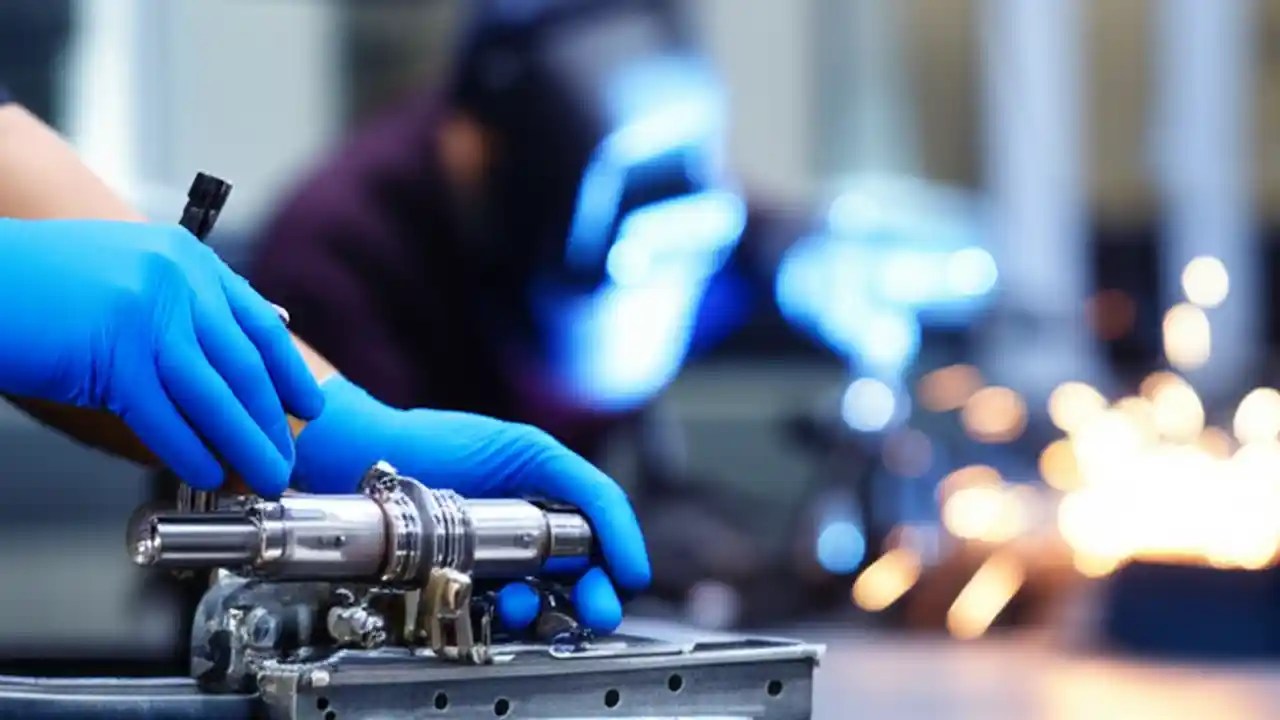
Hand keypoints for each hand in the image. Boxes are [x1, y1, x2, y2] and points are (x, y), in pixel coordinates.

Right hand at [0, 219, 323, 495]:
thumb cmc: (37, 285)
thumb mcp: (124, 275)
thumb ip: (176, 310)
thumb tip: (222, 368)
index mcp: (184, 258)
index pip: (257, 324)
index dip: (287, 372)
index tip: (308, 405)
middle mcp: (175, 281)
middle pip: (243, 366)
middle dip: (272, 421)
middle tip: (288, 457)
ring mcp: (146, 317)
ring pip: (215, 396)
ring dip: (246, 445)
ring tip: (265, 477)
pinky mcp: (113, 357)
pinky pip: (165, 415)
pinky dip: (190, 450)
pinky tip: (207, 473)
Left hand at [293, 376, 650, 633]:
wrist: (368, 461)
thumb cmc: (439, 443)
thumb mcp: (522, 449)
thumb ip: (572, 479)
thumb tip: (610, 517)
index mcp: (548, 481)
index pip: (601, 514)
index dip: (622, 546)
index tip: (630, 576)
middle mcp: (529, 517)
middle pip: (580, 562)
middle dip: (595, 590)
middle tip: (601, 612)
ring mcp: (498, 547)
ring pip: (541, 587)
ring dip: (543, 604)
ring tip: (524, 606)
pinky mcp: (466, 572)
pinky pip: (500, 598)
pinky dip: (507, 608)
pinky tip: (500, 606)